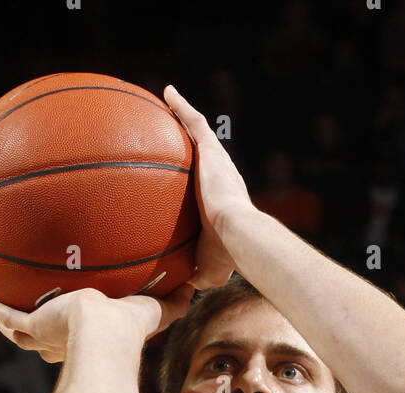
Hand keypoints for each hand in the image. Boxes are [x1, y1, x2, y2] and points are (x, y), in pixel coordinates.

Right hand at [0, 281, 192, 363]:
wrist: (105, 334)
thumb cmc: (132, 329)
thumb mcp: (157, 307)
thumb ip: (177, 299)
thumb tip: (199, 284)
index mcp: (92, 339)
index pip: (82, 339)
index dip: (79, 334)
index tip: (78, 322)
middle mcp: (66, 342)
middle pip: (48, 342)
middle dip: (41, 335)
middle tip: (35, 323)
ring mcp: (47, 336)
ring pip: (22, 334)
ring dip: (10, 324)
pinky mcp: (35, 326)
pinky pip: (8, 318)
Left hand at [163, 85, 252, 289]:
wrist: (237, 233)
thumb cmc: (226, 254)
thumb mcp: (207, 268)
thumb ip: (194, 274)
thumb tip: (183, 288)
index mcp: (223, 202)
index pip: (209, 188)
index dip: (200, 184)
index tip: (191, 183)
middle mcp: (222, 177)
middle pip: (205, 156)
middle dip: (195, 147)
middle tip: (177, 139)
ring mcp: (218, 162)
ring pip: (199, 134)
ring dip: (186, 118)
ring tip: (169, 104)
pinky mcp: (212, 151)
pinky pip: (194, 123)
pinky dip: (182, 107)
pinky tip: (167, 92)